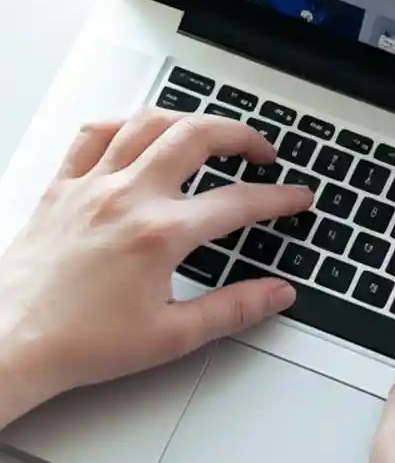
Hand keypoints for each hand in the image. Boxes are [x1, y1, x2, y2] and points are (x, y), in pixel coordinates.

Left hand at [0, 111, 313, 426]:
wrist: (10, 343)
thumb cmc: (79, 342)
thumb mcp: (173, 335)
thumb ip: (235, 309)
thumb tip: (277, 294)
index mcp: (160, 234)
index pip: (239, 202)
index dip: (280, 198)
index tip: (297, 198)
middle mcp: (127, 198)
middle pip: (198, 136)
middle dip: (242, 135)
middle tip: (263, 151)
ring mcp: (91, 187)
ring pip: (148, 123)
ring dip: (190, 119)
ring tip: (212, 133)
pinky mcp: (61, 188)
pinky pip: (93, 134)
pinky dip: (124, 124)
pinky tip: (140, 133)